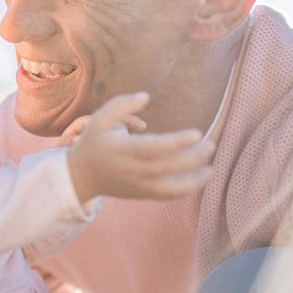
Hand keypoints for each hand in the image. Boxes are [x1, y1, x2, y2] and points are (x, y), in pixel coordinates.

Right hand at [67, 92, 213, 202]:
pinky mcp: (142, 194)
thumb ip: (122, 104)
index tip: (196, 133)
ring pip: (171, 188)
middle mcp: (132, 170)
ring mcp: (138, 184)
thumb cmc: (94, 142)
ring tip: (210, 168)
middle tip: (210, 145)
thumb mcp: (100, 118)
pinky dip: (186, 189)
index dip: (177, 142)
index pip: (154, 148)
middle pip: (168, 167)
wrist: (81, 176)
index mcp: (123, 149)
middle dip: (193, 158)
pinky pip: (168, 195)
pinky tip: (200, 177)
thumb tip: (146, 97)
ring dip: (194, 180)